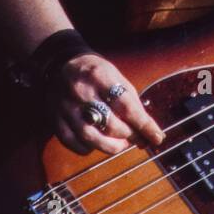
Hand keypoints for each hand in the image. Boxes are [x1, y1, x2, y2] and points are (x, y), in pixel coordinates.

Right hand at [45, 53, 165, 155]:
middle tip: (139, 138)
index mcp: (100, 76)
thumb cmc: (95, 72)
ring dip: (112, 146)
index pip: (126, 106)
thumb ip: (131, 101)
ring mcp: (66, 108)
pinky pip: (74, 143)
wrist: (60, 64)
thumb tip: (147, 129)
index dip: (144, 125)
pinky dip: (89, 149)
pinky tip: (99, 143)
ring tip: (122, 143)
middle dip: (130, 135)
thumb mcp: (116, 76)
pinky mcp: (56, 120)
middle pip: (110, 124)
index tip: (157, 137)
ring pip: (92, 138)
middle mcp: (81, 92)